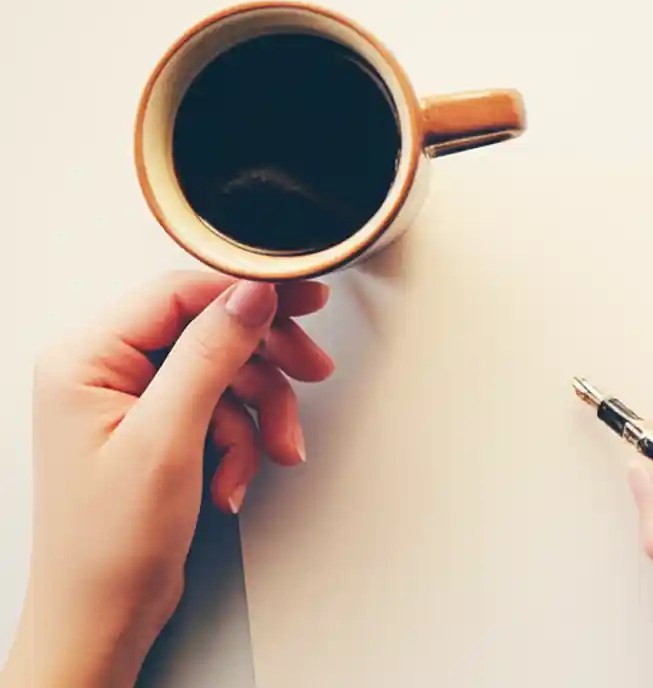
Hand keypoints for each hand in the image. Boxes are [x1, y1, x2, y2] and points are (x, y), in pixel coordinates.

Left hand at [1, 272, 332, 687]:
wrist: (101, 617)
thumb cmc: (106, 544)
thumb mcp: (168, 439)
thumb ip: (211, 354)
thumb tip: (251, 295)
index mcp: (85, 358)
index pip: (178, 294)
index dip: (246, 293)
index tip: (303, 299)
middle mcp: (103, 370)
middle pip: (209, 331)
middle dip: (263, 365)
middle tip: (311, 371)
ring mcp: (130, 401)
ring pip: (224, 374)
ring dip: (257, 416)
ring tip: (274, 452)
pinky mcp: (156, 429)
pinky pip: (220, 410)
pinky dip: (241, 442)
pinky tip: (235, 479)